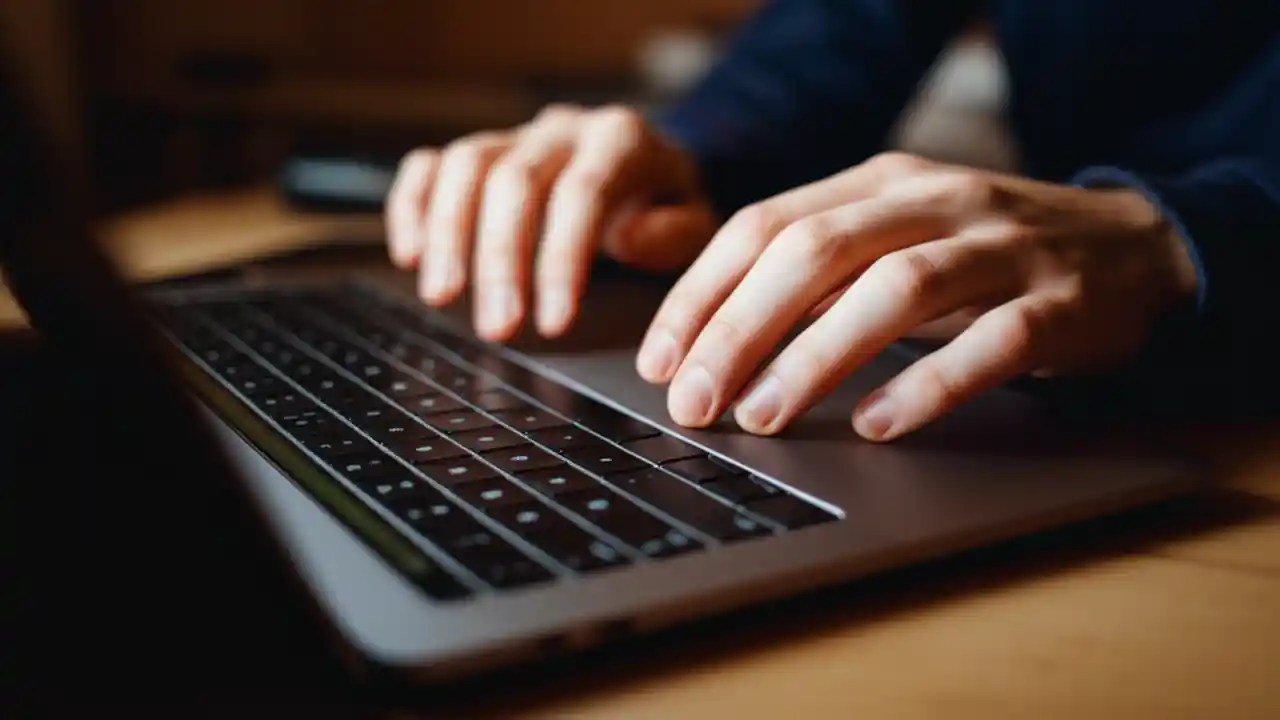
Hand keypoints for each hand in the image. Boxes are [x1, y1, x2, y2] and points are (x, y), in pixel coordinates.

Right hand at [385, 105, 714, 339]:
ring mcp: (515, 136)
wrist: (649, 164)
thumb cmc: (669, 206)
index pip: (581, 194)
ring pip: (466, 166)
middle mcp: (562, 130)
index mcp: (621, 139)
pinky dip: (412, 205)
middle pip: (514, 181)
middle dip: (499, 258)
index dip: (561, 260)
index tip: (553, 324)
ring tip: (443, 297)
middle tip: (498, 328)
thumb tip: (629, 240)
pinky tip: (411, 254)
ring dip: (447, 233)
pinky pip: (432, 163)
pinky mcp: (481, 151)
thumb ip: (675, 233)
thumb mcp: (701, 224)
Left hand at [635, 152, 1197, 440]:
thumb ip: (815, 271)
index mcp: (877, 182)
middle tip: (693, 400)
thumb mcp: (892, 237)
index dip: (701, 294)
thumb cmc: (983, 256)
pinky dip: (928, 383)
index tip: (659, 360)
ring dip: (816, 356)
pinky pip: (990, 342)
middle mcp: (934, 202)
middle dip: (738, 329)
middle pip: (814, 253)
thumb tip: (710, 338)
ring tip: (761, 415)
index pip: (764, 226)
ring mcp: (1002, 249)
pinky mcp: (1060, 304)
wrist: (1132, 247)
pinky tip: (877, 423)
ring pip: (895, 290)